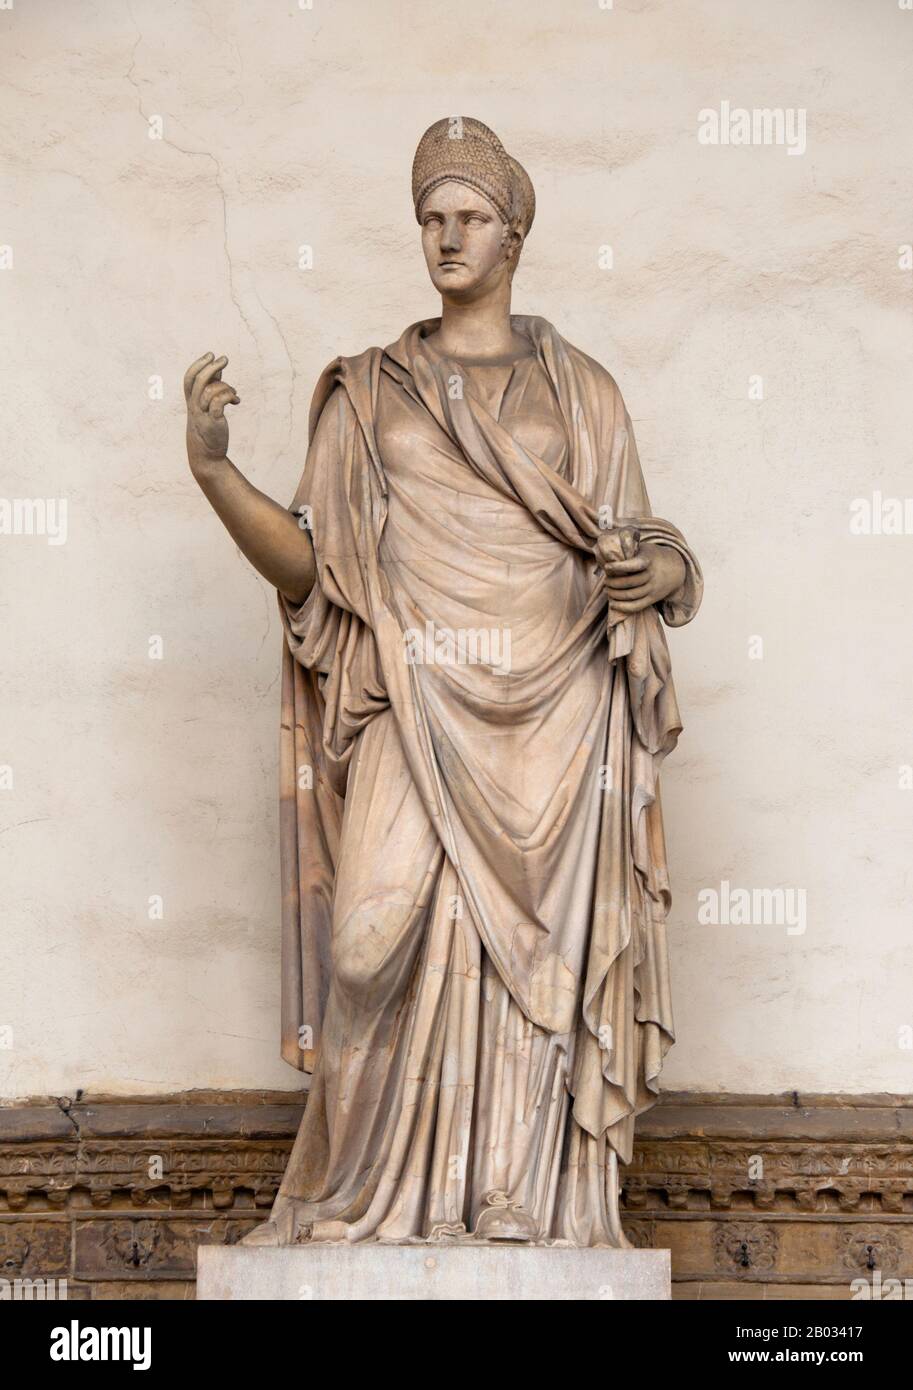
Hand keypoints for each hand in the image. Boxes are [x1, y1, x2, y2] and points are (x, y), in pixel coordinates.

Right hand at [184, 352, 240, 472]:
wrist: (207, 454)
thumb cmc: (208, 427)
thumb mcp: (207, 405)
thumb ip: (212, 386)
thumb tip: (218, 366)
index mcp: (191, 400)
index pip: (189, 378)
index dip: (198, 364)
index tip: (211, 354)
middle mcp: (194, 406)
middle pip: (198, 381)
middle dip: (212, 367)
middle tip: (225, 359)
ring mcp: (202, 414)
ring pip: (210, 390)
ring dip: (226, 386)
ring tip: (234, 393)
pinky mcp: (213, 422)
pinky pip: (219, 402)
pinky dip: (229, 397)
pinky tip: (236, 401)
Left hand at [597, 540, 685, 614]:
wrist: (675, 568)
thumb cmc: (652, 556)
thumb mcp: (643, 548)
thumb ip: (629, 550)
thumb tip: (606, 552)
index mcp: (649, 560)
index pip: (635, 565)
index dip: (620, 567)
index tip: (607, 567)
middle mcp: (652, 575)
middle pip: (630, 582)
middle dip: (614, 583)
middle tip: (606, 581)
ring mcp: (653, 588)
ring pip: (632, 595)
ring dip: (616, 594)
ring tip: (608, 590)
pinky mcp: (653, 599)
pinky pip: (637, 606)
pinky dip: (623, 607)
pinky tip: (613, 604)